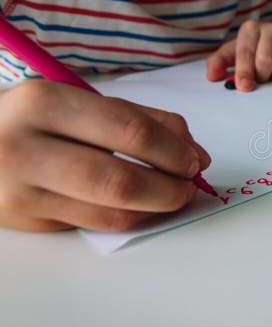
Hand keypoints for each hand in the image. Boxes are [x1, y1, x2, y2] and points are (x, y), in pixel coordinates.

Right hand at [0, 81, 210, 231]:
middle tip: (188, 185)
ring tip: (171, 196)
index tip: (194, 160)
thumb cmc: (32, 120)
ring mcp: (20, 190)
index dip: (173, 151)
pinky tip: (137, 205)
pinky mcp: (23, 220)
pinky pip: (90, 224)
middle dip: (169, 188)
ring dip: (154, 208)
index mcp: (45, 103)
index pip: (130, 132)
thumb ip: (138, 119)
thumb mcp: (77, 102)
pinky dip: (125, 216)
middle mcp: (26, 147)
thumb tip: (192, 150)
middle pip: (120, 181)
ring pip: (109, 212)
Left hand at [206, 20, 271, 91]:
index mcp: (250, 28)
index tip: (243, 86)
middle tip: (259, 77)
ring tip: (271, 68)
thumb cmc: (256, 47)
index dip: (243, 71)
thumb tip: (212, 76)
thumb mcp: (234, 52)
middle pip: (265, 61)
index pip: (245, 52)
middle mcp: (271, 28)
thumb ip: (219, 62)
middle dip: (261, 76)